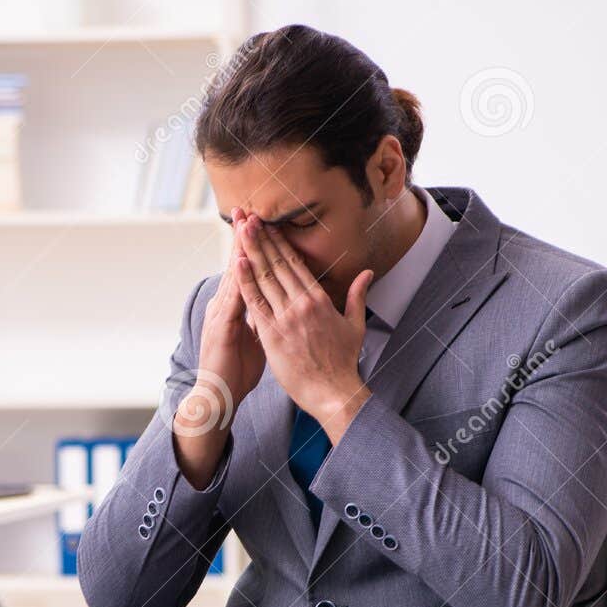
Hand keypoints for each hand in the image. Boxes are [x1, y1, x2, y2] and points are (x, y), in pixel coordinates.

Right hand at [177, 209, 265, 437]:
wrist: (218, 396)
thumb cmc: (236, 370)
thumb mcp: (256, 339)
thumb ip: (263, 317)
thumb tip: (276, 305)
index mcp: (236, 307)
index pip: (248, 271)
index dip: (254, 247)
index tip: (261, 224)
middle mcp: (226, 306)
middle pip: (238, 265)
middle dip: (244, 237)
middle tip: (248, 209)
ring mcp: (221, 315)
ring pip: (233, 276)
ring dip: (238, 249)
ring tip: (243, 224)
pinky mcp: (221, 328)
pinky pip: (231, 300)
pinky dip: (236, 280)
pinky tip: (240, 262)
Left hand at [237, 213, 373, 442]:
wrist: (333, 392)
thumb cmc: (343, 362)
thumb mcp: (355, 325)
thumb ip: (357, 295)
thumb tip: (368, 273)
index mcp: (319, 299)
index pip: (295, 263)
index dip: (280, 242)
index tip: (268, 224)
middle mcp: (302, 303)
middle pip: (278, 264)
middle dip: (262, 238)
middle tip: (249, 215)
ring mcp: (287, 318)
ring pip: (265, 278)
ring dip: (251, 251)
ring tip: (240, 229)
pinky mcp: (273, 334)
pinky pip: (256, 303)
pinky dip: (246, 281)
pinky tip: (238, 262)